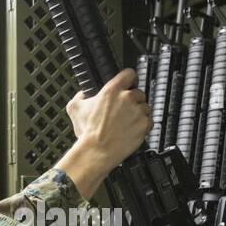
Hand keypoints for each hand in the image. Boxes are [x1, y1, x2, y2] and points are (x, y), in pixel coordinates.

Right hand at [56, 69, 150, 198]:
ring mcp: (137, 111)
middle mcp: (127, 98)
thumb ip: (80, 96)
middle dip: (133, 100)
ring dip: (139, 113)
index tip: (129, 82)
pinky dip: (143, 125)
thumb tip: (83, 94)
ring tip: (128, 122)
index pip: (129, 74)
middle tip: (125, 110)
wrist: (97, 151)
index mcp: (112, 91)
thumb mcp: (75, 108)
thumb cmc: (88, 133)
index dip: (129, 78)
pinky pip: (149, 121)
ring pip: (145, 107)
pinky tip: (132, 129)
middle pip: (138, 92)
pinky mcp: (144, 124)